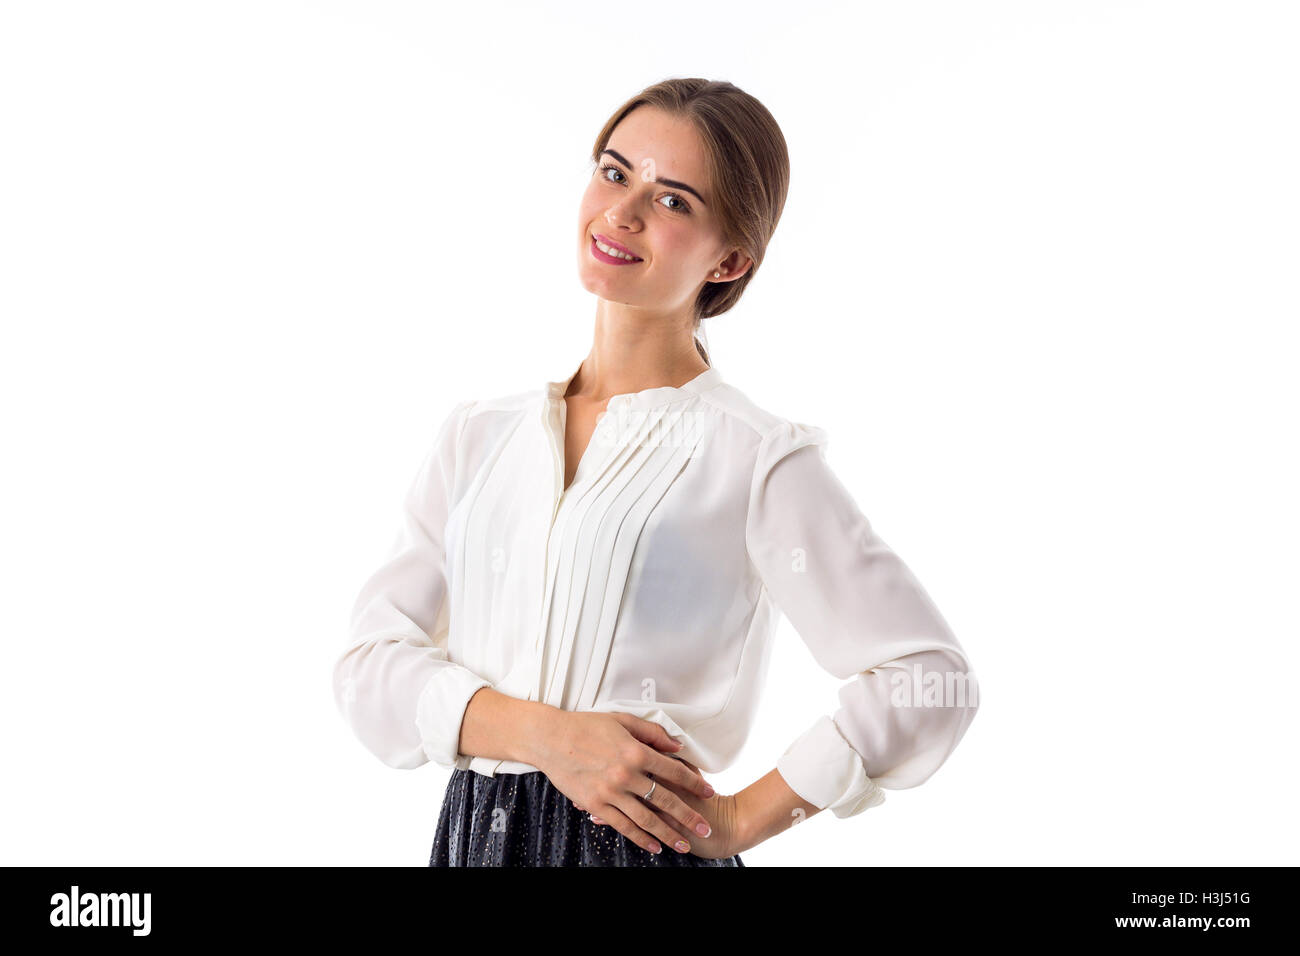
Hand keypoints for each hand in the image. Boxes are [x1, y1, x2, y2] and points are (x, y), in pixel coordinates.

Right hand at [534, 710, 716, 856]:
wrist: (550, 739)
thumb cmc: (585, 726)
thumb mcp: (623, 720)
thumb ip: (653, 733)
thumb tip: (677, 747)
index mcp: (636, 751)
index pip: (674, 771)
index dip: (695, 783)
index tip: (709, 792)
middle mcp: (626, 774)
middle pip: (666, 800)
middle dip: (689, 816)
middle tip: (706, 828)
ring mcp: (611, 792)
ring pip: (647, 819)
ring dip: (668, 834)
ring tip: (684, 845)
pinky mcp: (596, 804)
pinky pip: (623, 825)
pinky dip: (640, 838)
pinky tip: (654, 846)